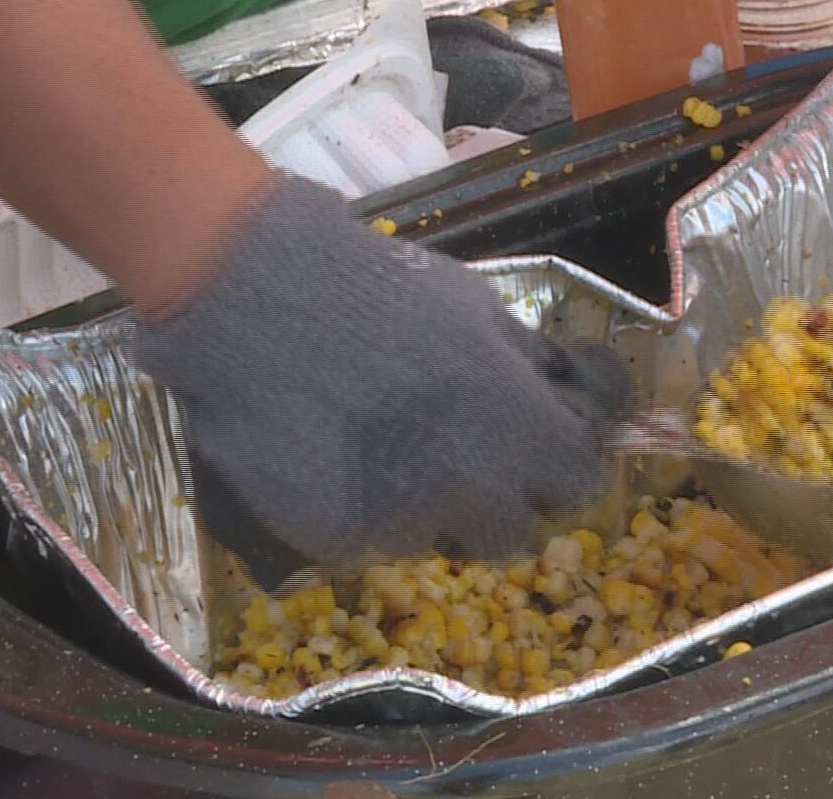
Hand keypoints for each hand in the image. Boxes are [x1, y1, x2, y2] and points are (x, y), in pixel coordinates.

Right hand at [132, 175, 629, 587]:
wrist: (254, 295)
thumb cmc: (373, 287)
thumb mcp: (477, 305)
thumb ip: (528, 361)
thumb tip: (565, 388)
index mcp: (516, 425)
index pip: (577, 481)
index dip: (560, 464)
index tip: (540, 445)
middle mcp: (469, 488)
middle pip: (515, 535)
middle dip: (500, 504)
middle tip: (466, 461)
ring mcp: (400, 523)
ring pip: (437, 543)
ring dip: (428, 512)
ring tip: (385, 452)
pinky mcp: (334, 542)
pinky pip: (367, 544)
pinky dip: (360, 514)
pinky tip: (333, 461)